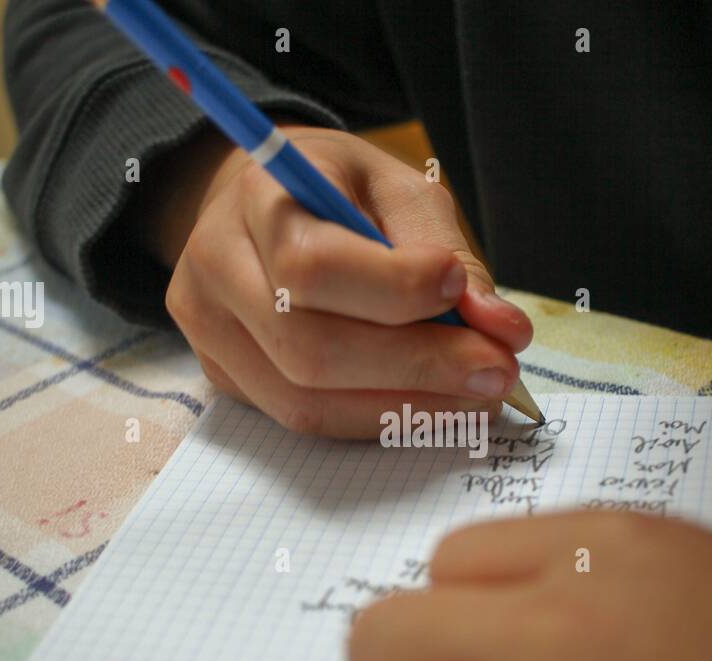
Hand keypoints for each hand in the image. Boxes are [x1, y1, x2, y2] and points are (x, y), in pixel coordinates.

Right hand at [151, 127, 530, 436]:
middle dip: (417, 367)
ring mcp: (209, 334)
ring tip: (477, 392)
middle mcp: (217, 270)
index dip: (393, 288)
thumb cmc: (339, 191)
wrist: (262, 206)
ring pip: (307, 401)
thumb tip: (502, 329)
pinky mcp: (226, 379)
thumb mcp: (399, 190)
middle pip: (309, 348)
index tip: (458, 288)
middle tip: (499, 370)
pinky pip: (306, 420)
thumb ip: (446, 253)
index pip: (312, 265)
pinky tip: (431, 402)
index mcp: (257, 198)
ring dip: (407, 407)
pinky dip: (380, 419)